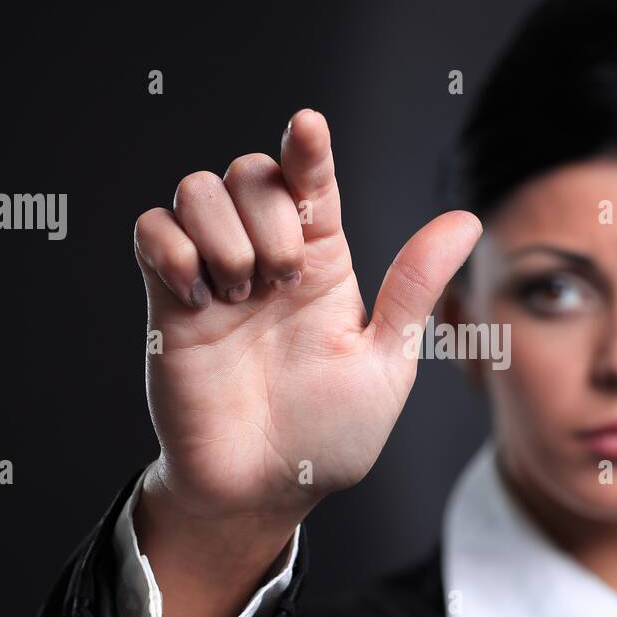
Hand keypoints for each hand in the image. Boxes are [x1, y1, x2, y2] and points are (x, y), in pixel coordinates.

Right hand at [131, 109, 480, 589]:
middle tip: (281, 284)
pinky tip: (199, 298)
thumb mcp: (386, 362)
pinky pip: (150, 232)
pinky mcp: (167, 300)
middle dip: (268, 217)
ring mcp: (214, 275)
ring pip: (197, 190)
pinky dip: (172, 250)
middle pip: (250, 172)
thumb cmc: (328, 433)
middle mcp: (267, 258)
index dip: (308, 149)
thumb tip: (466, 221)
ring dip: (223, 233)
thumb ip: (413, 289)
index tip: (309, 128)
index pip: (312, 181)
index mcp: (324, 264)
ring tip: (241, 295)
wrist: (262, 488)